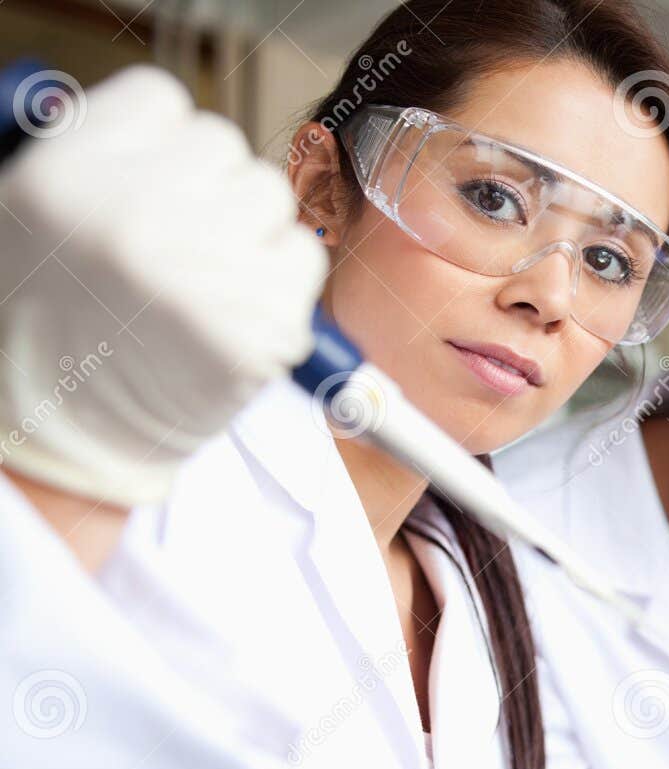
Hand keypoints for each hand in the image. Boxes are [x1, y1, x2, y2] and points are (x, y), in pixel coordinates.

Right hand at [0, 66, 324, 505]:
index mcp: (70, 174)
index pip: (165, 102)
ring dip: (253, 235)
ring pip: (272, 199)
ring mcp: (204, 267)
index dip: (169, 146)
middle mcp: (138, 212)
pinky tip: (238, 315)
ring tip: (208, 285)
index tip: (162, 186)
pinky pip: (302, 260)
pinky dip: (283, 284)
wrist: (67, 437)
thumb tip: (185, 139)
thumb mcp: (38, 221)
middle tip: (185, 249)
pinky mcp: (258, 324)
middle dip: (215, 194)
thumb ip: (109, 167)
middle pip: (227, 150)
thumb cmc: (49, 331)